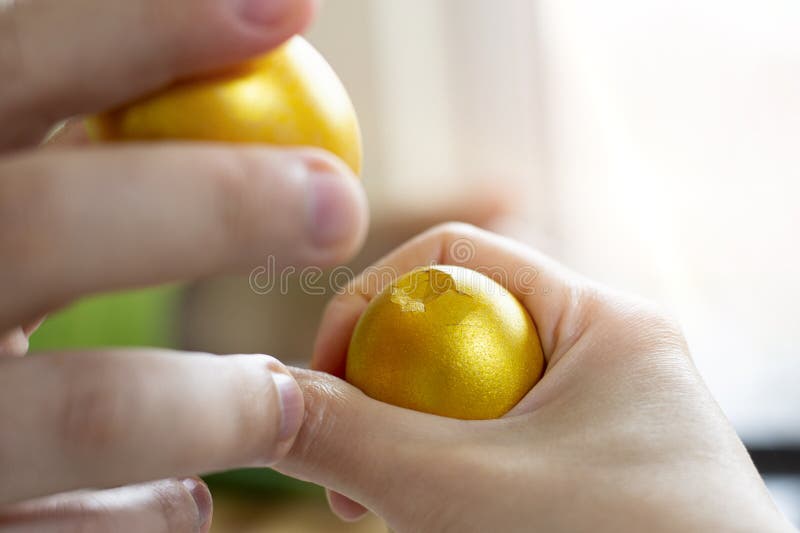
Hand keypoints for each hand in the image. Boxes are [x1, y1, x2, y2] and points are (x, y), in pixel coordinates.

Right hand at [0, 0, 367, 530]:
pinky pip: (83, 525)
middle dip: (214, 206)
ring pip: (88, 409)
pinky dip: (160, 506)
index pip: (10, 65)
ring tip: (279, 397)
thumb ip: (95, 139)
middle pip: (46, 225)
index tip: (291, 5)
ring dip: (218, 401)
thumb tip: (275, 17)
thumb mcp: (14, 195)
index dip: (147, 27)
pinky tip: (182, 496)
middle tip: (339, 202)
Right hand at [275, 224, 792, 532]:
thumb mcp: (464, 490)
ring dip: (410, 447)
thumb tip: (260, 394)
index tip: (322, 379)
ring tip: (384, 512)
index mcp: (601, 320)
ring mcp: (602, 421)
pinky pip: (496, 452)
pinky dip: (447, 483)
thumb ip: (351, 436)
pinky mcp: (592, 476)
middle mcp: (606, 359)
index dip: (371, 300)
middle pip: (458, 331)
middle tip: (347, 467)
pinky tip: (430, 525)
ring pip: (469, 401)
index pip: (455, 258)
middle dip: (385, 392)